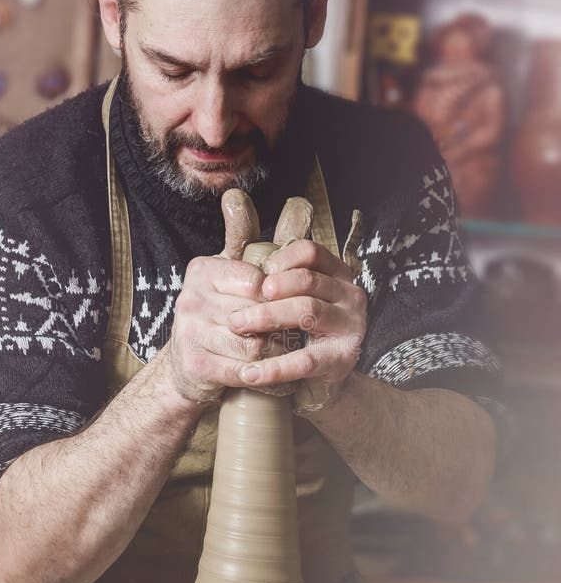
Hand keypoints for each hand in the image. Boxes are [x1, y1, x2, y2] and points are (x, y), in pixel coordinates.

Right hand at [165, 189, 266, 402]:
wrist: (186, 368)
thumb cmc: (218, 316)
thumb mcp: (227, 272)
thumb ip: (238, 235)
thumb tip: (236, 193)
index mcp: (202, 271)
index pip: (260, 282)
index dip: (276, 298)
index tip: (280, 306)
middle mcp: (190, 298)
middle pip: (259, 313)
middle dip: (279, 328)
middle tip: (289, 336)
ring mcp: (189, 333)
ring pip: (255, 344)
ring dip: (275, 354)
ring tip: (281, 354)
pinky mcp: (196, 365)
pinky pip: (245, 370)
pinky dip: (262, 375)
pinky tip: (267, 373)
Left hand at [228, 200, 367, 413]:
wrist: (319, 382)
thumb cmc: (296, 330)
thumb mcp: (284, 293)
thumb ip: (264, 256)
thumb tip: (232, 200)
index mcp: (337, 273)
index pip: (312, 252)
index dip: (282, 260)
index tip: (257, 277)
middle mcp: (350, 295)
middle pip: (306, 281)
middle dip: (266, 294)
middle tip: (235, 308)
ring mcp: (351, 326)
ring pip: (307, 312)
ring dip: (267, 318)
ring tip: (238, 327)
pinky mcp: (343, 359)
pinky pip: (305, 360)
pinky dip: (274, 367)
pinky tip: (250, 373)